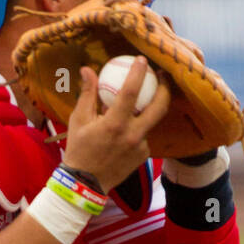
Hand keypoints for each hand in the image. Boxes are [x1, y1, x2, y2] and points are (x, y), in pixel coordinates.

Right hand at [63, 57, 170, 192]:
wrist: (85, 184)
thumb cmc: (79, 150)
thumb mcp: (78, 121)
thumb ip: (87, 94)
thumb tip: (87, 70)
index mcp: (115, 124)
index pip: (131, 92)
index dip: (138, 73)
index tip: (141, 60)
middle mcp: (132, 135)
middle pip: (159, 107)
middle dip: (165, 88)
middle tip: (162, 76)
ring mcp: (140, 147)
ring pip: (150, 122)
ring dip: (146, 111)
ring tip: (141, 102)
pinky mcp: (143, 156)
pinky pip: (144, 137)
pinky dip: (136, 130)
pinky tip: (127, 131)